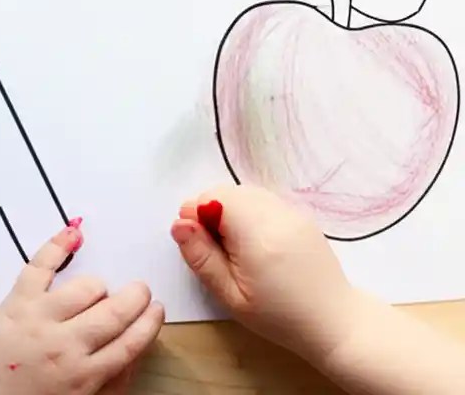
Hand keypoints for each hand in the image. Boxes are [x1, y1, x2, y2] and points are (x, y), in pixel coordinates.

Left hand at [0, 221, 164, 394]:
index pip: (130, 343)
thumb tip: (133, 350)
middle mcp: (67, 346)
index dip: (149, 322)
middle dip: (135, 297)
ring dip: (97, 286)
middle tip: (140, 290)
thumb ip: (109, 379)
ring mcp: (41, 320)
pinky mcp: (17, 302)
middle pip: (114, 313)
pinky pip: (41, 266)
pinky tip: (74, 233)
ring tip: (97, 291)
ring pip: (85, 289)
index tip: (157, 308)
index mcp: (85, 376)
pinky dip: (58, 245)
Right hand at [171, 184, 360, 359]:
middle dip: (211, 211)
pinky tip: (255, 243)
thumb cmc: (279, 317)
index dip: (196, 216)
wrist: (334, 321)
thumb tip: (178, 224)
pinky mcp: (301, 215)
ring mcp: (293, 212)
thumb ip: (201, 258)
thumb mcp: (231, 297)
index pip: (212, 198)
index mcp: (258, 237)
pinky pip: (263, 200)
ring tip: (236, 247)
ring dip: (230, 211)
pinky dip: (249, 212)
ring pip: (244, 193)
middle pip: (227, 191)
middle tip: (217, 250)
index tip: (200, 245)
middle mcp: (277, 215)